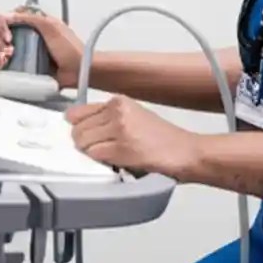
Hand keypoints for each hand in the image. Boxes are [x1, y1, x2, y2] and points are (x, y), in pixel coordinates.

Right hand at [0, 7, 83, 87]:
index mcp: (35, 22)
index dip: (4, 23)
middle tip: (8, 47)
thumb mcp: (51, 27)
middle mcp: (28, 36)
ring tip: (7, 58)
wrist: (78, 72)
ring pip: (0, 47)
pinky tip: (1, 65)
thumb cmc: (71, 50)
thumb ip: (30, 18)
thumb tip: (8, 15)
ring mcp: (25, 51)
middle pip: (1, 31)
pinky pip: (5, 63)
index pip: (10, 17)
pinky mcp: (23, 67)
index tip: (8, 34)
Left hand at [67, 95, 201, 179]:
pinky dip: (100, 162)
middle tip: (100, 150)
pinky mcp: (121, 149)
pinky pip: (94, 155)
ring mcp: (119, 129)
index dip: (78, 127)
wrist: (185, 151)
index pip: (78, 112)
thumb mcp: (135, 116)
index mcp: (119, 101)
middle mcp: (117, 110)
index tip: (83, 135)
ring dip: (91, 153)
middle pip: (77, 129)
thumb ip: (109, 117)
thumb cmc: (163, 139)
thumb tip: (80, 127)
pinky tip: (115, 161)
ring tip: (109, 155)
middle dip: (84, 143)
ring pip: (83, 142)